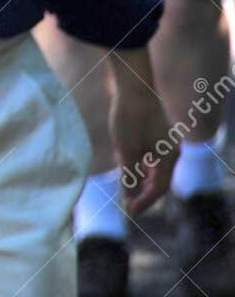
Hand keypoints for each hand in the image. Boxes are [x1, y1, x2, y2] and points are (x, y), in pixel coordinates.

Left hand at [108, 49, 176, 214]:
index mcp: (169, 157)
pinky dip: (139, 163)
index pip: (159, 189)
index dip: (144, 202)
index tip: (128, 212)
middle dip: (142, 193)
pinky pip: (150, 155)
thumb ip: (129, 176)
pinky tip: (123, 163)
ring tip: (124, 186)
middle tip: (125, 204)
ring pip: (154, 168)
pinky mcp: (158, 133)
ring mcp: (166, 142)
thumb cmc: (129, 118)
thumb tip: (128, 200)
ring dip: (140, 179)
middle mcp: (172, 151)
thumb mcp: (126, 151)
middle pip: (159, 180)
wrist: (133, 85)